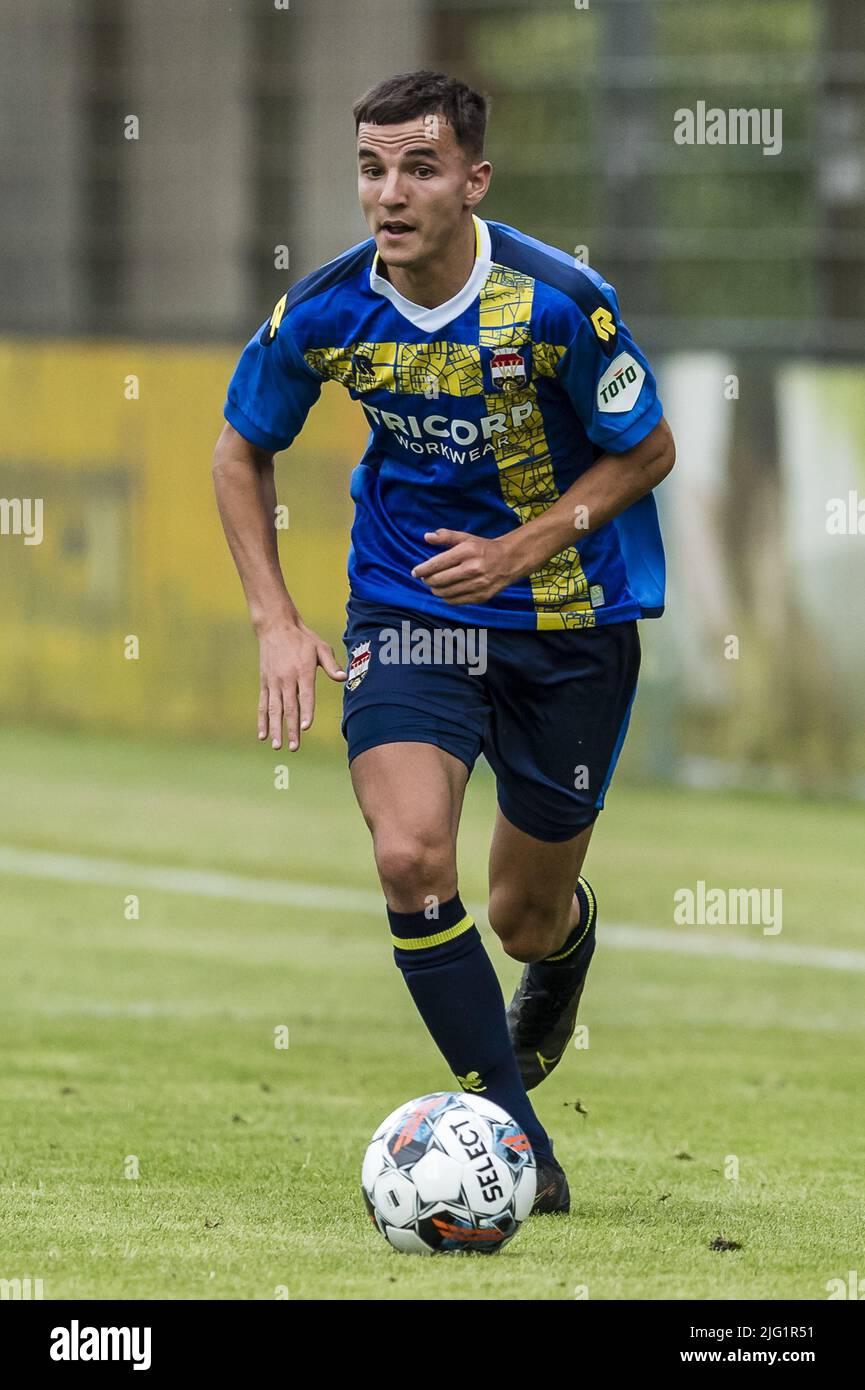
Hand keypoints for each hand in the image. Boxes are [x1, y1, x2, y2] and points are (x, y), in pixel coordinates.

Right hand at [257, 619, 345, 750]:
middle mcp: (287, 678)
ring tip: (278, 745)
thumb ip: (332, 664)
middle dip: (291, 729)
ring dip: (276, 729)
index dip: (306, 711)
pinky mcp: (265, 683)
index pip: (305, 695)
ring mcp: (273, 682)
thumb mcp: (321, 647)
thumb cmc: (303, 639)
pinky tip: (263, 735)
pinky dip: (262, 720)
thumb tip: (344, 677)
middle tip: (294, 747)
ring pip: (274, 709)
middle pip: (289, 707)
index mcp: (303, 671)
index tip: (306, 727)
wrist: (275, 627)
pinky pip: (263, 704)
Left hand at [410, 528, 518, 605]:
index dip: (422, 570)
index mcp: (466, 551)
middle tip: (426, 578)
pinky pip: (455, 601)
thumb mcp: (466, 538)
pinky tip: (446, 591)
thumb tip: (426, 537)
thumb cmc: (483, 548)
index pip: (437, 564)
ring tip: (435, 585)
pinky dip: (446, 597)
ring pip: (445, 592)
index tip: (415, 572)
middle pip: (438, 580)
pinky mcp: (481, 596)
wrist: (509, 560)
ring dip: (435, 589)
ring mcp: (477, 584)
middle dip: (428, 580)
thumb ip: (446, 536)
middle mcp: (472, 568)